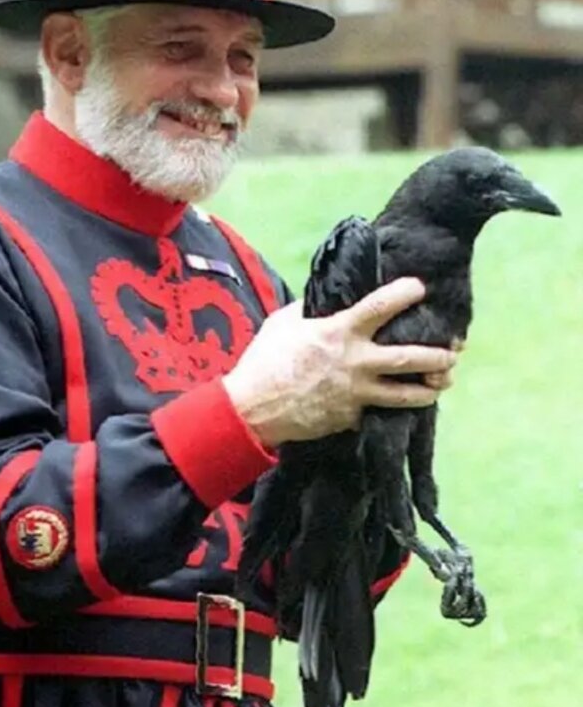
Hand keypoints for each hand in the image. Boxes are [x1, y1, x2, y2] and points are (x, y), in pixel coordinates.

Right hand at [223, 277, 456, 446]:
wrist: (252, 409)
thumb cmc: (265, 360)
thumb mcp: (284, 323)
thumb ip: (311, 310)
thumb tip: (328, 298)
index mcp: (338, 332)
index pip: (380, 307)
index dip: (405, 293)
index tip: (421, 287)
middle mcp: (354, 363)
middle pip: (409, 358)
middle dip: (438, 354)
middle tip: (453, 351)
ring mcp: (355, 394)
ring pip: (406, 394)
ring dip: (430, 388)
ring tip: (443, 382)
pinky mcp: (351, 418)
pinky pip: (379, 412)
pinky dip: (391, 407)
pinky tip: (403, 403)